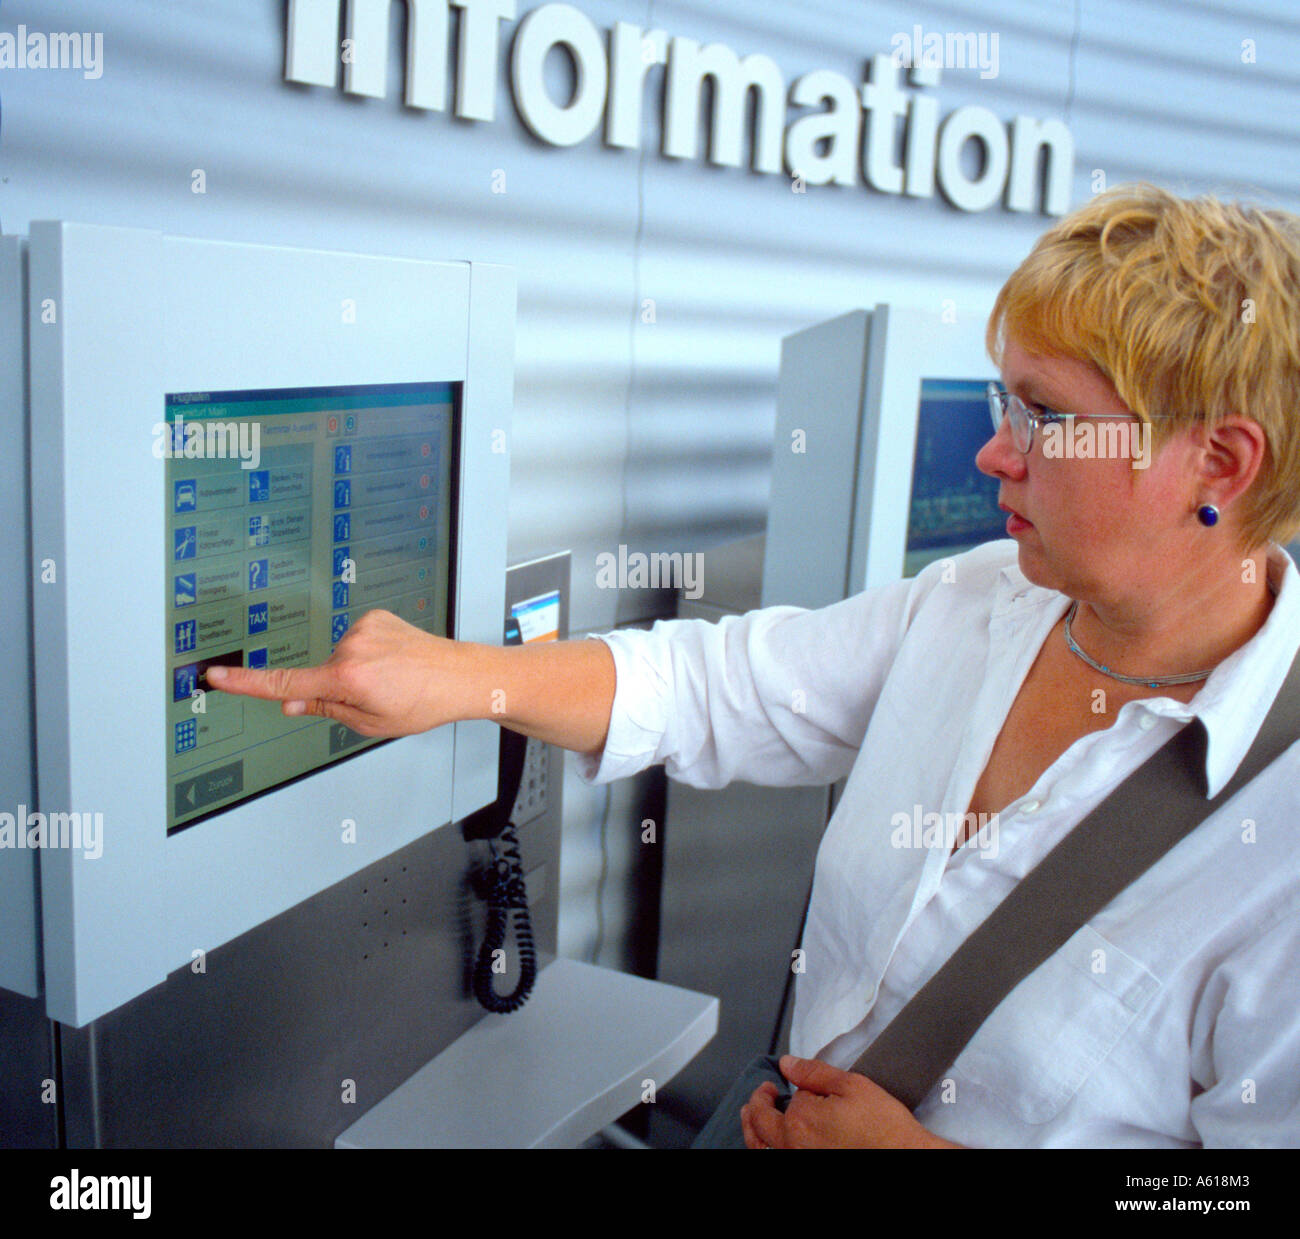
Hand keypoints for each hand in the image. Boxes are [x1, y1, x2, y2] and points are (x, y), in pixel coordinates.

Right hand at [204, 609, 482, 736]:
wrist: (461, 676)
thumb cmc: (423, 703)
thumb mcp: (370, 723)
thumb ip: (324, 710)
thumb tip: (290, 703)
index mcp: (346, 678)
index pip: (285, 684)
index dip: (247, 682)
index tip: (217, 675)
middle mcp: (351, 647)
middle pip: (320, 674)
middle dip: (338, 688)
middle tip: (378, 697)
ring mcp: (363, 627)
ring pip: (340, 657)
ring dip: (357, 670)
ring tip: (393, 679)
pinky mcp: (374, 616)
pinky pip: (357, 640)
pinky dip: (369, 652)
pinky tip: (395, 661)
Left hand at [740, 1056, 960, 1148]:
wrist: (904, 1157)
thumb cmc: (884, 1127)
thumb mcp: (851, 1085)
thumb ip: (814, 1072)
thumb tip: (787, 1063)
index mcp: (800, 1120)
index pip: (789, 1098)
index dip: (799, 1087)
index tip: (802, 1083)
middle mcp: (793, 1147)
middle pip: (760, 1124)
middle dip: (756, 1104)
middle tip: (761, 1094)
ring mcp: (799, 1160)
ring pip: (761, 1148)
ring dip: (752, 1129)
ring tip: (752, 1117)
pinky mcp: (809, 1168)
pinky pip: (776, 1158)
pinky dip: (767, 1148)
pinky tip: (772, 1142)